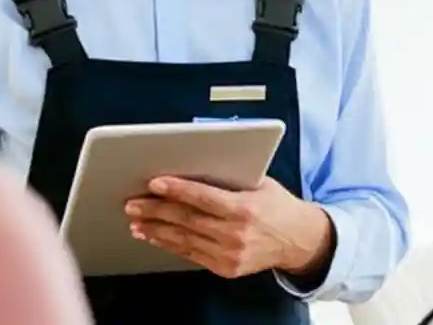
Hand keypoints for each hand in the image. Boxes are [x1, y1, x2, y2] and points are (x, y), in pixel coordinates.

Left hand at [124, 176, 333, 279]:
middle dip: (156, 210)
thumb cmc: (278, 206)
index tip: (155, 183)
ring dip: (156, 230)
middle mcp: (235, 233)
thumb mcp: (260, 183)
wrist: (298, 240)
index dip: (176, 190)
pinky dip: (169, 245)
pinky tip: (155, 236)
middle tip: (134, 203)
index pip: (203, 197)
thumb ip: (230, 178)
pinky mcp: (225, 268)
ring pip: (183, 240)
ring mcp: (229, 254)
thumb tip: (193, 165)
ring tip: (136, 221)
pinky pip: (190, 255)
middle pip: (187, 219)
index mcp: (245, 208)